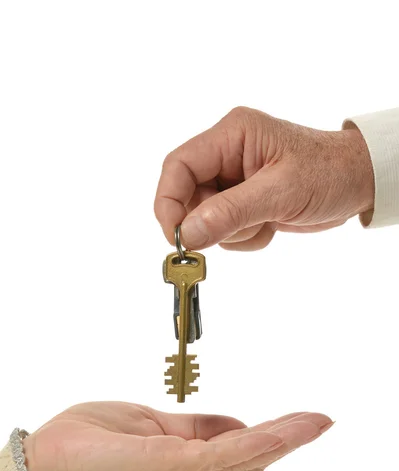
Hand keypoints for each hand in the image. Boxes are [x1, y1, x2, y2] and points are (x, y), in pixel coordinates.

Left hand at [22, 402, 332, 470]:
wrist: (51, 456)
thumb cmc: (94, 440)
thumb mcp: (153, 423)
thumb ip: (195, 427)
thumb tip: (235, 424)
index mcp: (185, 462)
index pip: (237, 448)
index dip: (273, 436)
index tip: (303, 421)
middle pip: (249, 456)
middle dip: (289, 438)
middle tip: (322, 421)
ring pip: (242, 456)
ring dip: (281, 438)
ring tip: (313, 423)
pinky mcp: (169, 465)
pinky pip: (220, 453)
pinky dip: (253, 441)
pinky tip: (276, 431)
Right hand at [154, 107, 373, 250]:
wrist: (359, 184)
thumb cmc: (329, 174)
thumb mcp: (280, 192)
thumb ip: (231, 212)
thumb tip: (186, 233)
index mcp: (232, 135)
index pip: (179, 165)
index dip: (168, 202)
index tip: (175, 237)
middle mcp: (227, 155)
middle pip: (188, 196)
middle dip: (210, 222)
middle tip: (239, 231)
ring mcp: (234, 180)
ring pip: (206, 218)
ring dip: (233, 232)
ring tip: (267, 222)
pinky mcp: (243, 201)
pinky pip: (225, 229)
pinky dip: (245, 237)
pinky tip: (271, 225)